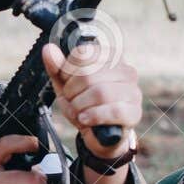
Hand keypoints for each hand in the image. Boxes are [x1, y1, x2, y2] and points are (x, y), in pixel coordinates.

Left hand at [43, 41, 140, 157]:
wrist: (96, 134)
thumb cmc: (84, 104)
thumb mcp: (66, 85)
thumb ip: (57, 67)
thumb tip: (48, 49)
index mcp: (110, 57)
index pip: (83, 53)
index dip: (68, 71)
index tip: (67, 82)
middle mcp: (126, 70)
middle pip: (89, 74)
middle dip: (72, 92)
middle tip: (71, 101)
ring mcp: (133, 91)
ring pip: (100, 92)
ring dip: (80, 106)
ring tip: (78, 112)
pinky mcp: (134, 112)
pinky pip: (113, 111)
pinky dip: (93, 116)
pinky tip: (86, 119)